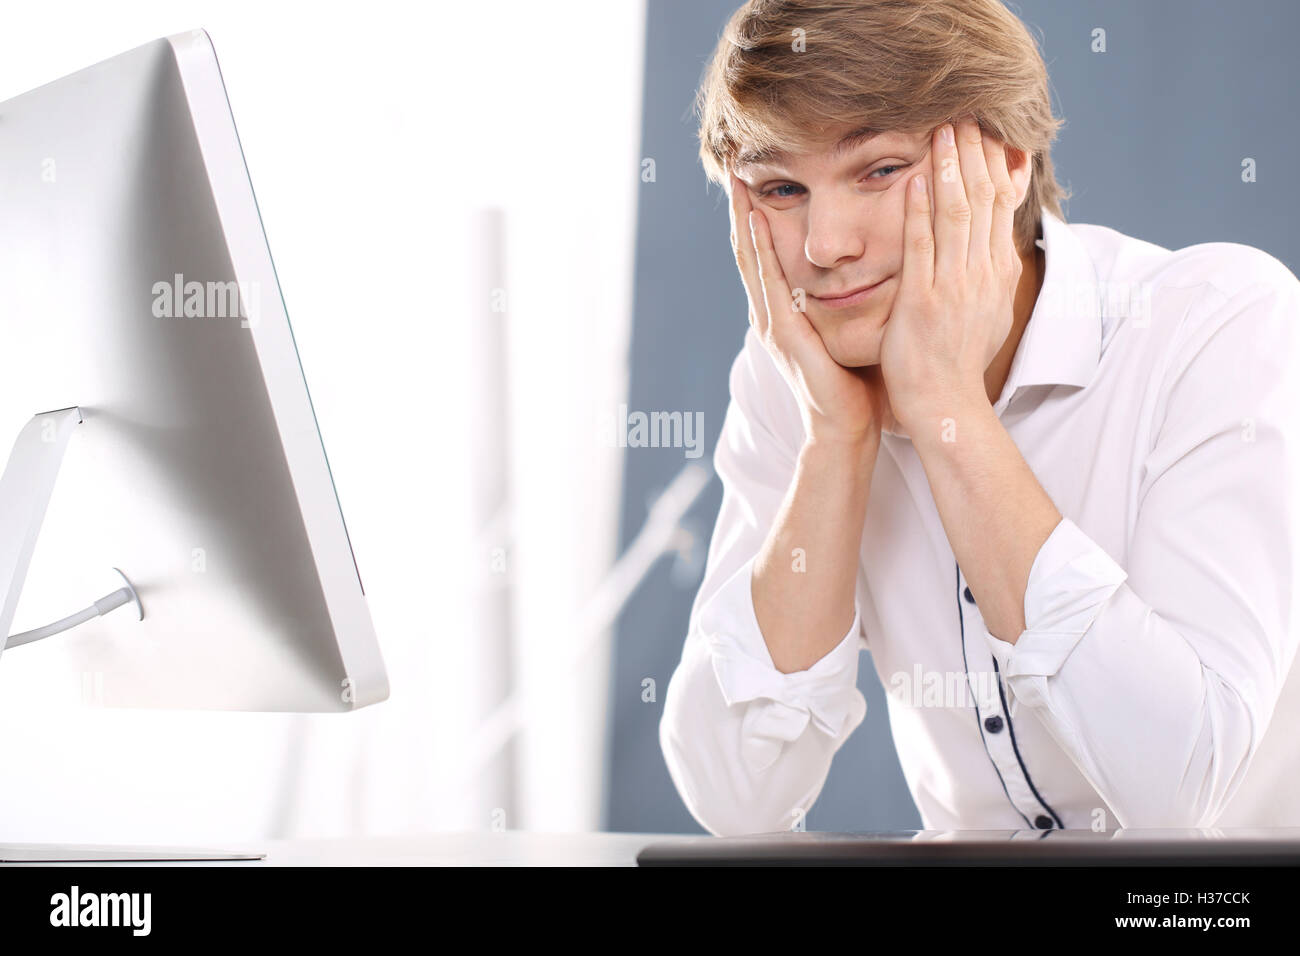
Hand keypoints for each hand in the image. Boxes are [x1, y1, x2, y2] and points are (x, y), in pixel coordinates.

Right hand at [727, 163, 892, 445]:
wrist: (846, 429)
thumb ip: (848, 298)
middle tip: (733, 166)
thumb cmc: (854, 384)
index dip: (757, 216)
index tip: (755, 178)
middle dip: (741, 208)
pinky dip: (759, 251)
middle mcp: (770, 314)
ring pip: (750, 260)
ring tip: (736, 182)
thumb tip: (870, 265)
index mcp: (785, 311)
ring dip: (741, 220)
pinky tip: (756, 223)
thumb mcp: (848, 329)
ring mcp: (772, 324)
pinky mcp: (783, 335)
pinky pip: (768, 283)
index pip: (766, 254)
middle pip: (749, 250)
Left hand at [878, 118, 1022, 432]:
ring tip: (944, 130)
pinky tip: (913, 181)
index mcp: (997, 272)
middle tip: (967, 113)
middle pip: (983, 199)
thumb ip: (995, 270)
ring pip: (956, 215)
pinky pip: (921, 248)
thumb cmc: (960, 360)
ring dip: (949, 169)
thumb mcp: (991, 309)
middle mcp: (981, 272)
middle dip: (975, 153)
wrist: (947, 403)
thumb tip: (1004, 240)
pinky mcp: (923, 300)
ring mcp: (954, 285)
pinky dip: (918, 212)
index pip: (1001, 205)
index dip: (995, 164)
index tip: (990, 130)